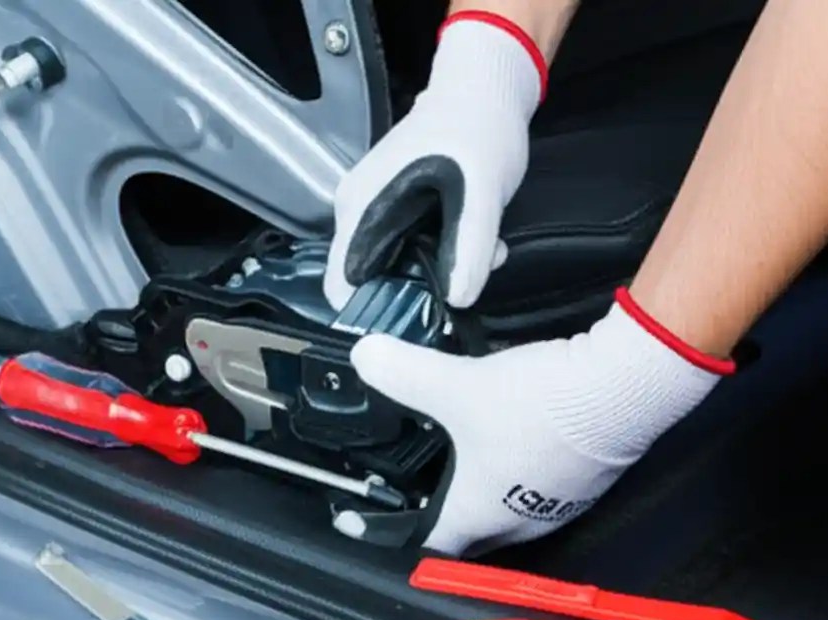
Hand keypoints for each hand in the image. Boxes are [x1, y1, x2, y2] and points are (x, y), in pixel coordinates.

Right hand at [324, 12, 547, 310]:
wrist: (486, 89)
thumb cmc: (477, 129)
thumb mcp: (482, 192)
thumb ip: (469, 246)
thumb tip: (458, 299)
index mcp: (362, 208)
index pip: (342, 284)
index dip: (372, 313)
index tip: (415, 323)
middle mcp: (358, 211)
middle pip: (369, 279)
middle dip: (415, 292)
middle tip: (463, 284)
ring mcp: (375, 208)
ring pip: (393, 265)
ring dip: (435, 273)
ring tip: (478, 257)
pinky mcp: (396, 206)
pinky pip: (406, 246)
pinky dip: (439, 253)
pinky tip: (472, 241)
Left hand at [351, 289, 734, 556]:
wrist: (625, 387)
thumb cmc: (543, 404)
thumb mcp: (457, 384)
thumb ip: (404, 373)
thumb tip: (364, 357)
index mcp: (481, 513)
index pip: (431, 544)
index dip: (397, 534)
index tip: (375, 522)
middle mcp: (519, 522)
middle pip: (470, 536)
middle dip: (443, 520)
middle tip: (418, 494)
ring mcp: (557, 504)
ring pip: (509, 516)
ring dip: (486, 498)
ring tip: (461, 468)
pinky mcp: (584, 481)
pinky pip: (540, 492)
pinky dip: (520, 477)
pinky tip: (513, 444)